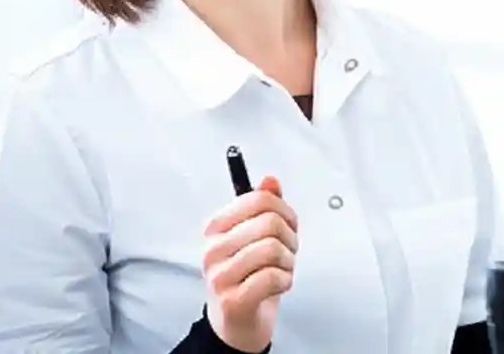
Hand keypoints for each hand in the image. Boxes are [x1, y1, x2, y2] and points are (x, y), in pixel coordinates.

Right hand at [202, 175, 298, 352]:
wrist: (237, 323)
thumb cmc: (248, 275)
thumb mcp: (257, 235)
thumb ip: (264, 205)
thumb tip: (269, 180)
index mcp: (215, 228)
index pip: (259, 199)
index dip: (285, 211)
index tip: (287, 224)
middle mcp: (212, 250)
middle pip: (270, 223)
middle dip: (290, 238)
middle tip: (286, 252)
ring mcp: (219, 276)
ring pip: (272, 249)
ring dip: (288, 262)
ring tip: (281, 269)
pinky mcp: (232, 300)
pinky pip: (272, 277)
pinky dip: (285, 280)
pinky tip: (277, 285)